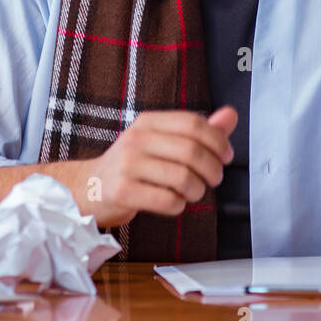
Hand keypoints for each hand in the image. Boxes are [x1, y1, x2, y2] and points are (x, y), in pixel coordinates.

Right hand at [83, 106, 237, 227]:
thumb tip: (230, 115)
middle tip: (214, 179)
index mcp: (148, 122)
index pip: (193, 123)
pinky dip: (179, 205)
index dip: (218, 141)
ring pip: (183, 178)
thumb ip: (198, 130)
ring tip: (193, 192)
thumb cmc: (132, 166)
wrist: (90, 188)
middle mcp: (137, 140)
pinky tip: (173, 202)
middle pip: (192, 152)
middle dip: (213, 170)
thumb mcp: (162, 141)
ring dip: (197, 191)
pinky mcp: (123, 192)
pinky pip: (167, 201)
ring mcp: (128, 166)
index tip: (226, 156)